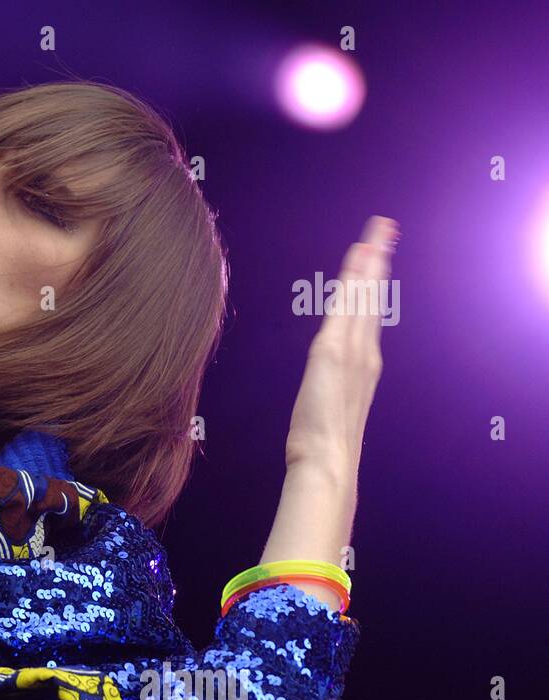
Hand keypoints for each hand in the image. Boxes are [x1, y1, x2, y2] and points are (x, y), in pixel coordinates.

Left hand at [283, 215, 398, 479]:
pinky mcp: (334, 353)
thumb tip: (331, 380)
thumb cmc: (325, 442)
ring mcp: (352, 352)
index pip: (369, 315)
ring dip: (368, 263)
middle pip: (372, 298)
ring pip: (363, 298)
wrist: (328, 462)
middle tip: (384, 227)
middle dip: (378, 261)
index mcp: (364, 365)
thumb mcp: (332, 407)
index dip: (372, 284)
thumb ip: (334, 388)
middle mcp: (364, 353)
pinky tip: (358, 259)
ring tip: (375, 233)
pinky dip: (353, 283)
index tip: (376, 255)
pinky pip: (345, 309)